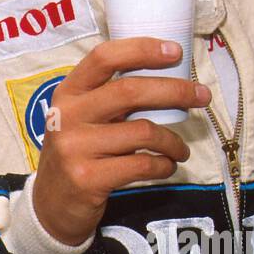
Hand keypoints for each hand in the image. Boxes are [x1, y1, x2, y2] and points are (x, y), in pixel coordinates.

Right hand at [34, 38, 209, 245]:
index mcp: (69, 92)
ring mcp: (75, 147)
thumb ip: (111, 98)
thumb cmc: (78, 152)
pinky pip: (142, 164)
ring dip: (173, 140)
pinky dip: (164, 165)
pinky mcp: (88, 177)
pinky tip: (167, 166)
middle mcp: (68, 115)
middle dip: (175, 91)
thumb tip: (169, 78)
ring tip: (180, 149)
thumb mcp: (83, 118)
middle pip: (130, 91)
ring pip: (143, 131)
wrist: (52, 203)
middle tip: (202, 96)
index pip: (104, 57)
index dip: (142, 49)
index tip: (175, 51)